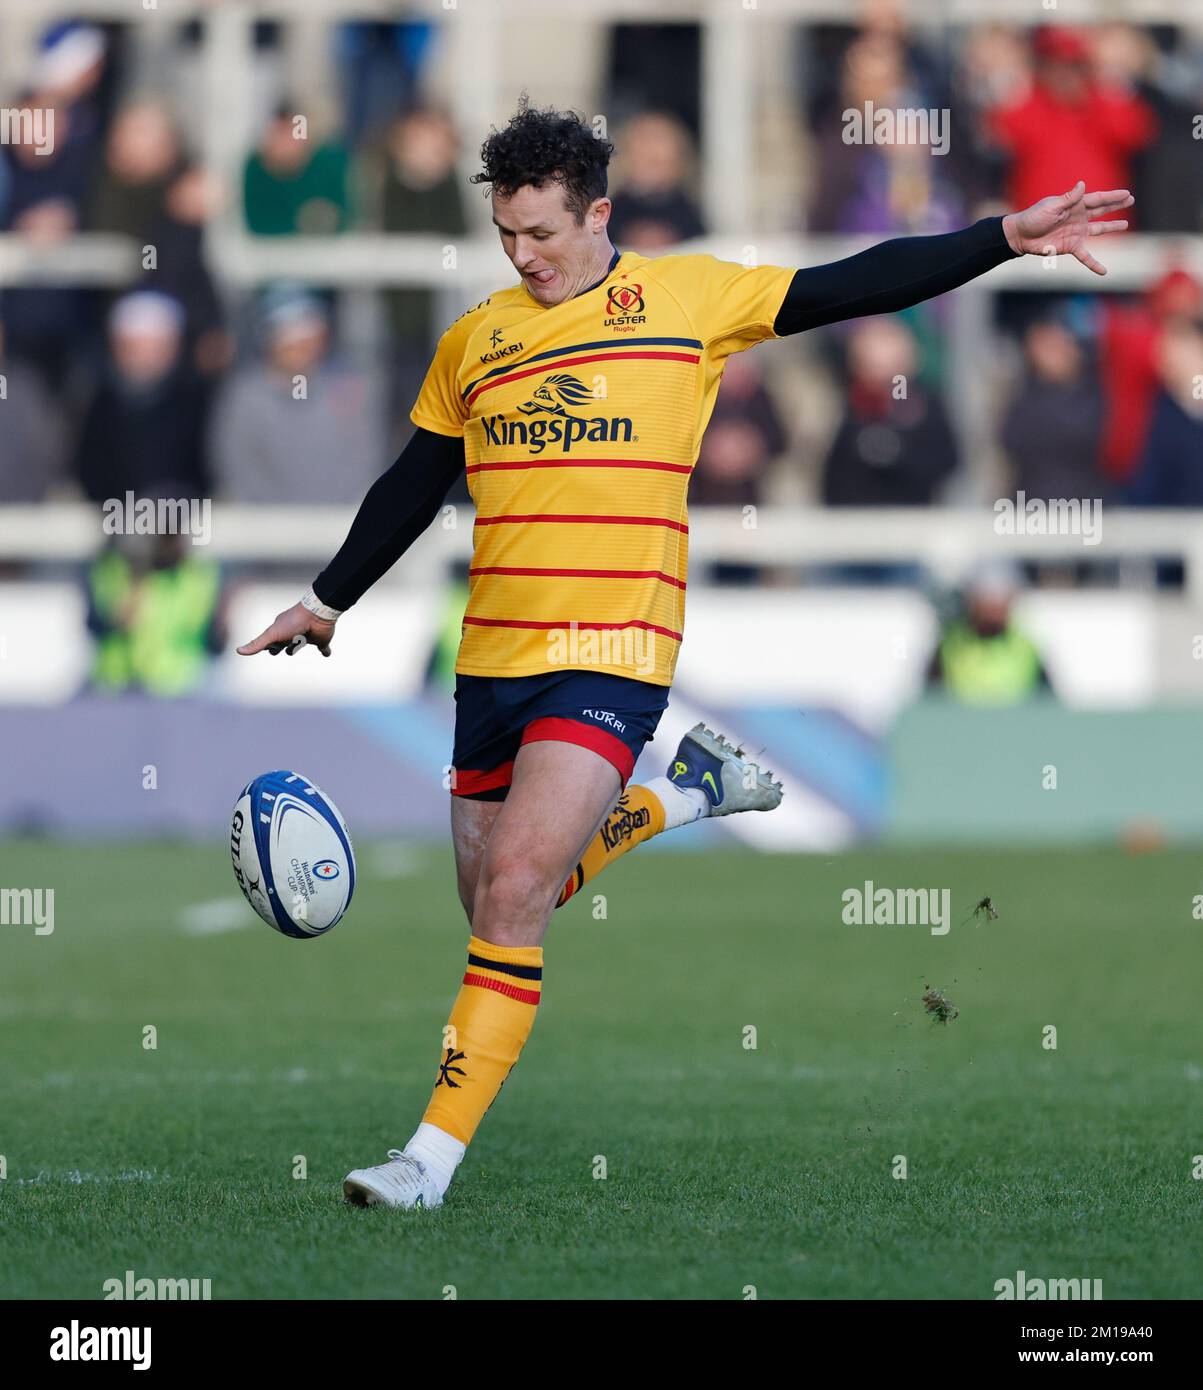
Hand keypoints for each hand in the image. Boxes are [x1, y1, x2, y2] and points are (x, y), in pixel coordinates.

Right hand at [237, 602, 334, 657]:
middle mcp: (293, 634)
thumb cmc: (292, 623)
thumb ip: (257, 644)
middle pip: (283, 643)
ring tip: (294, 649)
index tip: (264, 649)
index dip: (267, 646)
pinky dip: (325, 651)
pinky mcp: (321, 640)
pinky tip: (327, 653)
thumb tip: (237, 651)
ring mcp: (307, 637)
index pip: (271, 642)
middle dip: (279, 647)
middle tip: (275, 651)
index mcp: (281, 632)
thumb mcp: (272, 634)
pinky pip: (324, 648)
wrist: (315, 614)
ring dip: (297, 647)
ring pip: (300, 644)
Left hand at [1001, 180, 1132, 275]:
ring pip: (1099, 230)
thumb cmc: (1034, 217)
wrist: (1021, 236)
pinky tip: (1104, 271)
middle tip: (1131, 199)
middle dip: (1116, 206)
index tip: (1126, 193)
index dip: (1113, 197)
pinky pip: (1086, 257)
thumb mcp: (1052, 206)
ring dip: (1111, 227)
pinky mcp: (1071, 247)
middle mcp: (1079, 218)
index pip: (1098, 199)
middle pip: (1101, 211)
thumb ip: (1069, 198)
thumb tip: (1083, 184)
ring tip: (1125, 225)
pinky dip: (1094, 264)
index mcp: (1075, 205)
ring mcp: (1076, 233)